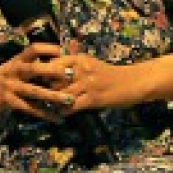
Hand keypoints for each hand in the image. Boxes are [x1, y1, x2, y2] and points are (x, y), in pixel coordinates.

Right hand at [0, 42, 79, 121]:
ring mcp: (10, 87)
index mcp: (17, 60)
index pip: (33, 49)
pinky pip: (30, 109)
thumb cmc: (4, 79)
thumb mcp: (14, 67)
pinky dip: (45, 114)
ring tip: (69, 100)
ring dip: (53, 96)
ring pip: (34, 91)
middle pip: (34, 69)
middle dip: (53, 71)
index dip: (49, 49)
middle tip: (71, 75)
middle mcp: (13, 71)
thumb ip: (33, 65)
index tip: (66, 52)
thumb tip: (59, 63)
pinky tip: (57, 119)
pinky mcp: (9, 101)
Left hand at [16, 40, 132, 113]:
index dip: (43, 73)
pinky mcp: (93, 99)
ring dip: (54, 102)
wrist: (134, 82)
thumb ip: (74, 66)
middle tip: (39, 96)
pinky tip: (62, 114)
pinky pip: (72, 106)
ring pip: (61, 94)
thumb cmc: (111, 74)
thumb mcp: (91, 64)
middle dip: (46, 89)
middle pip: (54, 80)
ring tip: (49, 107)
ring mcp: (88, 84)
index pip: (53, 64)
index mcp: (79, 59)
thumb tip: (51, 70)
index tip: (38, 81)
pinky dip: (64, 111)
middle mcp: (82, 69)